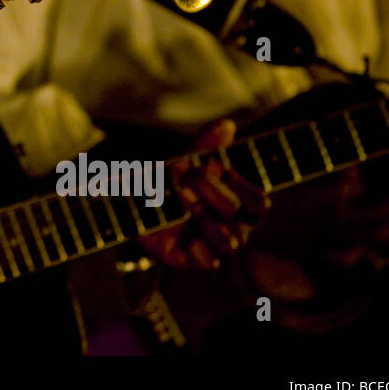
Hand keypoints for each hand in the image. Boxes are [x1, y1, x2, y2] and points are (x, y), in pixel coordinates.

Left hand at [140, 119, 268, 269]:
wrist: (130, 202)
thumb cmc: (166, 181)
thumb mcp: (185, 161)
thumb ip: (207, 146)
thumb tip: (228, 125)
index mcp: (238, 205)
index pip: (259, 203)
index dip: (242, 186)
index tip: (218, 167)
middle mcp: (233, 228)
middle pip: (240, 215)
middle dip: (212, 191)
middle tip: (186, 177)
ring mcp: (214, 246)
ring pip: (229, 242)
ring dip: (203, 216)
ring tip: (180, 198)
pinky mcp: (193, 260)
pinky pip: (210, 264)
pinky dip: (199, 251)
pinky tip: (187, 240)